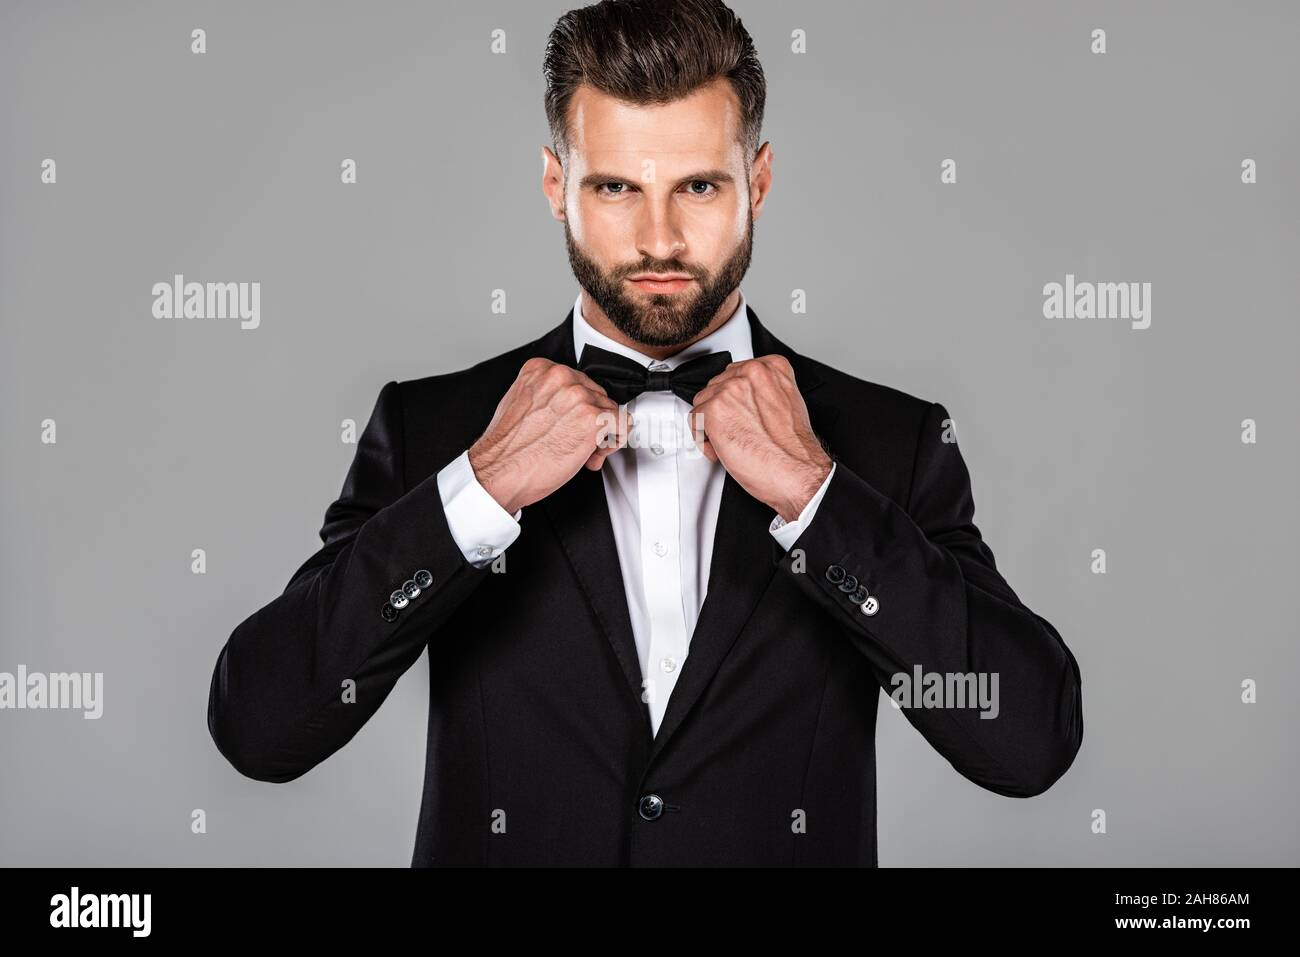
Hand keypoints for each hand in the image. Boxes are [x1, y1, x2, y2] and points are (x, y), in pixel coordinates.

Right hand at [469, 357, 631, 513]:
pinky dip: (616, 440)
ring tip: (585, 451)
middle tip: (579, 441)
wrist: (500, 471)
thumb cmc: (508, 447)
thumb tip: (568, 406)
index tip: (574, 422)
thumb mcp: (519, 403)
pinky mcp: (592, 419)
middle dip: (592, 420)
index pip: (578, 381)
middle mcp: (561, 377)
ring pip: (610, 409)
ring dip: (603, 434)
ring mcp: (578, 397)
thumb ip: (545, 395)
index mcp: (541, 369)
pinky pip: (622, 423)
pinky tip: (597, 452)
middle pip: (597, 394)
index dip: (580, 406)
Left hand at [689, 354, 832, 522]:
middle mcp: (751, 372)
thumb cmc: (793, 448)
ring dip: (711, 425)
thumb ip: (764, 391)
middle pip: (717, 386)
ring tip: (730, 441)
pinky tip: (722, 449)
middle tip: (734, 431)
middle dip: (722, 411)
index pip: (736, 373)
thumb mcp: (787, 402)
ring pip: (703, 402)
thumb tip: (745, 397)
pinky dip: (703, 439)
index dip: (734, 399)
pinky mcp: (715, 409)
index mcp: (772, 366)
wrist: (795, 471)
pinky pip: (694, 420)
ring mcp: (731, 389)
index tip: (738, 413)